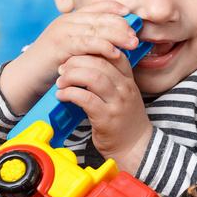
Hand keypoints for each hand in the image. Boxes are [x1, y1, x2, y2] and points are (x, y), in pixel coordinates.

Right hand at [0, 1, 138, 114]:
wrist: (25, 79)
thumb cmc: (51, 67)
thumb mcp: (73, 51)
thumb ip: (90, 44)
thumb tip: (117, 45)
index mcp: (70, 20)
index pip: (96, 8)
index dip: (115, 8)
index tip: (131, 13)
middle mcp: (66, 22)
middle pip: (100, 17)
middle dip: (121, 25)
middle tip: (136, 34)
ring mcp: (62, 32)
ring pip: (96, 29)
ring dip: (117, 35)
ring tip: (132, 43)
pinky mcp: (59, 46)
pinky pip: (86, 43)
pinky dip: (102, 46)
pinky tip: (115, 52)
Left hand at [54, 50, 152, 174]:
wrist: (135, 147)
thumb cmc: (125, 121)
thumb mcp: (124, 95)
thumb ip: (111, 79)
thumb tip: (85, 63)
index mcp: (129, 80)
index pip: (114, 53)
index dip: (93, 49)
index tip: (77, 54)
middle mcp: (125, 89)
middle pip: (100, 62)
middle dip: (76, 61)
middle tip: (62, 68)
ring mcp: (117, 103)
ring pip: (93, 77)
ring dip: (71, 76)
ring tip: (61, 82)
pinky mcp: (106, 118)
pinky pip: (85, 98)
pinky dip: (70, 94)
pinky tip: (62, 95)